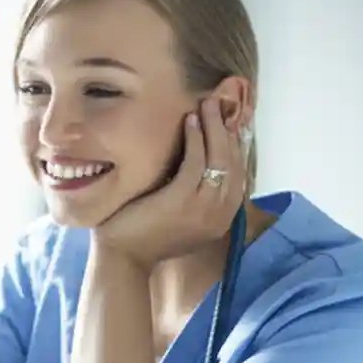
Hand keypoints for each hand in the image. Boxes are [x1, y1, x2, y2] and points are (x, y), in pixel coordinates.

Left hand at [93, 96, 250, 270]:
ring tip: (207, 105)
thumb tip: (203, 160)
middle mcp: (219, 216)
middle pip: (233, 164)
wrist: (122, 259)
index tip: (228, 122)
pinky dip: (196, 138)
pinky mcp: (182, 202)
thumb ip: (197, 195)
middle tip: (218, 103)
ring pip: (219, 160)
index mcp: (222, 220)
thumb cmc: (145, 235)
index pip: (239, 175)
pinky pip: (196, 162)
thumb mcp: (181, 216)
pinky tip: (190, 120)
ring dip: (214, 127)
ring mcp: (203, 210)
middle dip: (227, 130)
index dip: (235, 145)